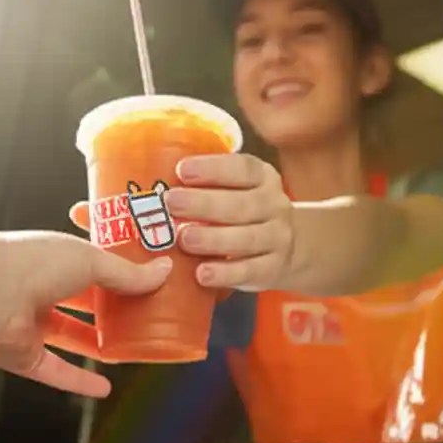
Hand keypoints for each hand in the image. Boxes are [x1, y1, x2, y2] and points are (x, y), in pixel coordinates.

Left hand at [0, 231, 169, 397]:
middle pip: (84, 303)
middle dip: (111, 310)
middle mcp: (42, 290)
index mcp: (56, 259)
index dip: (120, 275)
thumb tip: (161, 273)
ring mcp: (33, 324)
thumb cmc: (31, 264)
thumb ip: (127, 274)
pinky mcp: (26, 356)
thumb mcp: (92, 261)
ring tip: (130, 350)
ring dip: (98, 345)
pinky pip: (57, 372)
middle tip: (143, 316)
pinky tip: (103, 388)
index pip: (94, 268)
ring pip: (72, 338)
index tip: (148, 283)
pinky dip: (79, 381)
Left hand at [166, 153, 294, 290]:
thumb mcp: (237, 190)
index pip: (242, 168)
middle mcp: (274, 205)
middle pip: (242, 204)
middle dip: (204, 204)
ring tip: (184, 239)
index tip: (181, 169)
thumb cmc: (245, 212)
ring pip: (247, 238)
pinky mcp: (273, 268)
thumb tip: (154, 181)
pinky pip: (250, 271)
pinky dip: (226, 273)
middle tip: (172, 202)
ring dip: (214, 239)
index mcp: (263, 177)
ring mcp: (278, 238)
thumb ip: (207, 184)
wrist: (287, 248)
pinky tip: (202, 274)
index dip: (212, 168)